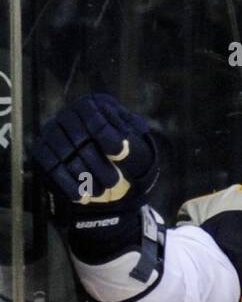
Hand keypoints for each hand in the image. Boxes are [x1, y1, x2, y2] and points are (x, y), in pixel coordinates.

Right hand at [32, 94, 157, 216]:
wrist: (113, 177)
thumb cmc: (128, 159)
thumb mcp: (139, 151)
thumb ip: (132, 147)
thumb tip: (120, 148)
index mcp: (94, 106)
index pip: (92, 115)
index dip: (105, 136)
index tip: (120, 155)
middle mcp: (69, 114)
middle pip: (77, 137)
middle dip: (97, 164)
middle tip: (114, 182)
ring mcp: (52, 132)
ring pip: (63, 153)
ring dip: (84, 177)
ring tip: (101, 192)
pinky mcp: (42, 152)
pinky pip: (49, 167)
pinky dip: (68, 184)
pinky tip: (83, 196)